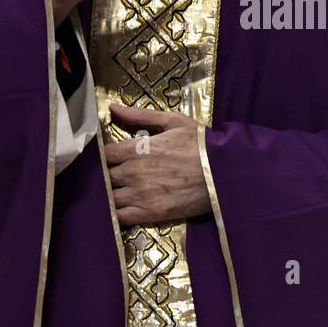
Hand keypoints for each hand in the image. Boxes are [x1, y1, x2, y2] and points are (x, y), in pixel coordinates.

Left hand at [104, 104, 211, 225]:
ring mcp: (139, 194)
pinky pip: (120, 218)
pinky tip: (119, 212)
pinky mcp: (149, 214)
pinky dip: (115, 215)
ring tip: (114, 195)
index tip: (107, 160)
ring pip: (108, 198)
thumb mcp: (174, 122)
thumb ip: (141, 116)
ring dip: (108, 197)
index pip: (103, 155)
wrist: (225, 171)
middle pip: (103, 177)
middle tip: (112, 179)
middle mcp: (133, 171)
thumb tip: (113, 108)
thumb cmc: (202, 144)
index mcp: (137, 148)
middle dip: (105, 177)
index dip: (102, 158)